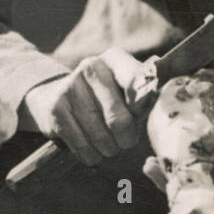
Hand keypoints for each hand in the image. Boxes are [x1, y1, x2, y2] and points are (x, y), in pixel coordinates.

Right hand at [21, 46, 147, 166]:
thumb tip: (158, 105)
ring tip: (109, 145)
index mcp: (115, 59)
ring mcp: (71, 87)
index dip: (143, 109)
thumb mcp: (125, 91)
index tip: (141, 118)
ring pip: (100, 137)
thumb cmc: (104, 98)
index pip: (139, 84)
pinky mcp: (55, 109)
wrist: (54, 96)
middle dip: (126, 139)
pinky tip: (92, 149)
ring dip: (109, 149)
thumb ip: (143, 98)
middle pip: (119, 120)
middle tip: (126, 141)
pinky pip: (82, 146)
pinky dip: (91, 155)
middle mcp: (91, 67)